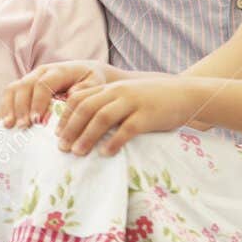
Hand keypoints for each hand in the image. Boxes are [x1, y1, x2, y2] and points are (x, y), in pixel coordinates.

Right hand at [0, 61, 108, 128]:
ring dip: (9, 107)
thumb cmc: (91, 81)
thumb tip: (70, 96)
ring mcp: (31, 78)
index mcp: (58, 71)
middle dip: (21, 107)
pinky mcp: (25, 86)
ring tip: (9, 126)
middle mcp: (41, 72)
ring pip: (14, 88)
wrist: (86, 72)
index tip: (38, 121)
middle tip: (22, 126)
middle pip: (25, 86)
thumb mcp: (96, 82)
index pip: (43, 85)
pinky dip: (6, 107)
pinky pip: (10, 93)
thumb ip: (86, 89)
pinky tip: (6, 122)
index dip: (38, 103)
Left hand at [54, 77, 204, 154]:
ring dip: (87, 136)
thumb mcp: (126, 96)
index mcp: (110, 88)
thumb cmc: (151, 99)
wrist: (184, 94)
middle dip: (70, 129)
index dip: (65, 116)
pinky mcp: (147, 116)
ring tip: (78, 152)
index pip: (78, 98)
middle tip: (62, 148)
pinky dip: (113, 142)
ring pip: (102, 118)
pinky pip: (126, 129)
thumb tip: (81, 124)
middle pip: (86, 108)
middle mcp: (118, 93)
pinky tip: (105, 153)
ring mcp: (133, 103)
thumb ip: (106, 103)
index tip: (56, 134)